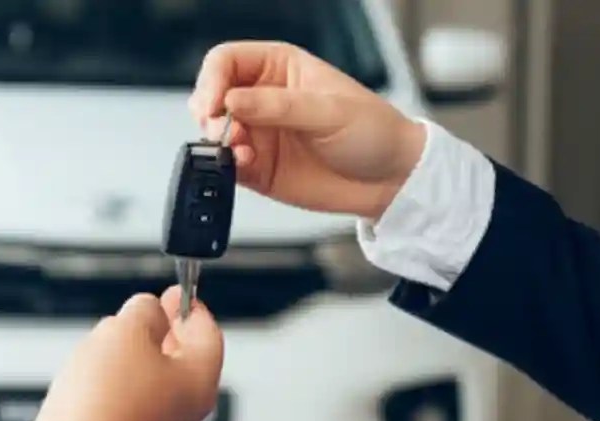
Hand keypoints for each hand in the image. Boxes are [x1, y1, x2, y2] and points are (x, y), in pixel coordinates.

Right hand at [2, 288, 223, 420]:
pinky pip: (125, 410)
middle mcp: (183, 417)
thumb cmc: (102, 407)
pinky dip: (113, 388)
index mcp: (198, 385)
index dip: (192, 308)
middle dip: (164, 333)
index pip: (209, 336)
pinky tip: (91, 381)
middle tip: (149, 312)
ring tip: (112, 342)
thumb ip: (144, 312)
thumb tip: (149, 312)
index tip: (179, 293)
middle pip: (184, 364)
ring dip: (135, 360)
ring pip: (152, 387)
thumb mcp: (126, 332)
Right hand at [189, 41, 426, 220]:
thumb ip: (279, 106)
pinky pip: (229, 166)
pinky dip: (226, 167)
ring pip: (214, 133)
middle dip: (208, 112)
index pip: (227, 61)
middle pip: (212, 96)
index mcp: (279, 68)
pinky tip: (242, 165)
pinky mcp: (260, 169)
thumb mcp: (329, 111)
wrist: (390, 180)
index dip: (213, 79)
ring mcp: (260, 135)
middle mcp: (263, 99)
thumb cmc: (372, 132)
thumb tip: (232, 101)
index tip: (215, 103)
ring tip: (239, 150)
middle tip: (221, 129)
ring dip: (216, 142)